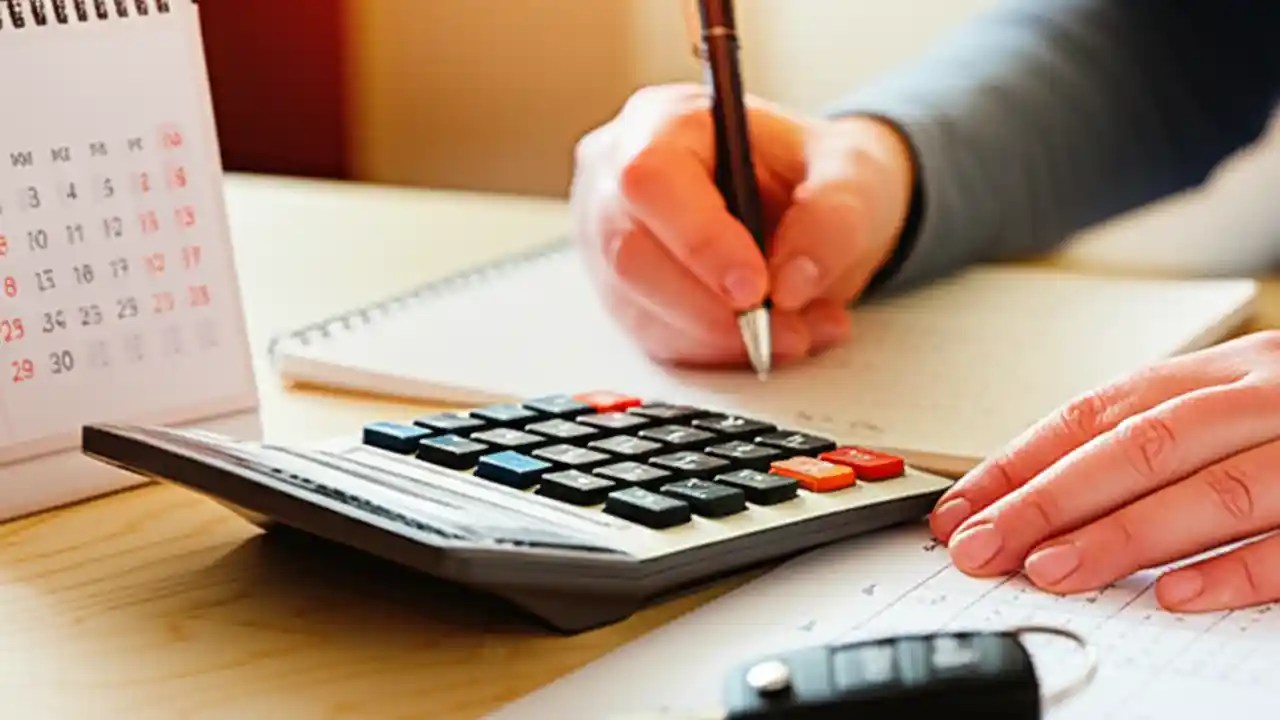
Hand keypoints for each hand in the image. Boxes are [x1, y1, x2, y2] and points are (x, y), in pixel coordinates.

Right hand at [568, 83, 915, 366]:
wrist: (812, 206)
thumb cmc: (817, 173)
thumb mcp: (853, 175)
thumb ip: (832, 218)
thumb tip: (790, 283)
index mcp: (663, 122)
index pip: (651, 179)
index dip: (698, 240)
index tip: (756, 289)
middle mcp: (617, 179)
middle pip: (631, 255)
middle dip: (713, 308)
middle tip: (787, 329)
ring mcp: (609, 241)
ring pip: (640, 309)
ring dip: (722, 338)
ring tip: (796, 333)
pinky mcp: (623, 295)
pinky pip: (656, 339)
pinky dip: (717, 352)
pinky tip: (767, 338)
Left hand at [930, 331, 1279, 611]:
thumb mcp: (1230, 400)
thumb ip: (1152, 436)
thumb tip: (1041, 492)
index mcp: (1217, 373)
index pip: (1094, 413)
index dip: (1021, 459)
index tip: (961, 507)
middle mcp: (1261, 395)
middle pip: (1138, 446)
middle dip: (1048, 498)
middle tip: (981, 545)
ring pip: (1210, 487)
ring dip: (1123, 534)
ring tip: (1052, 570)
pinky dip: (1237, 569)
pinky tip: (1174, 596)